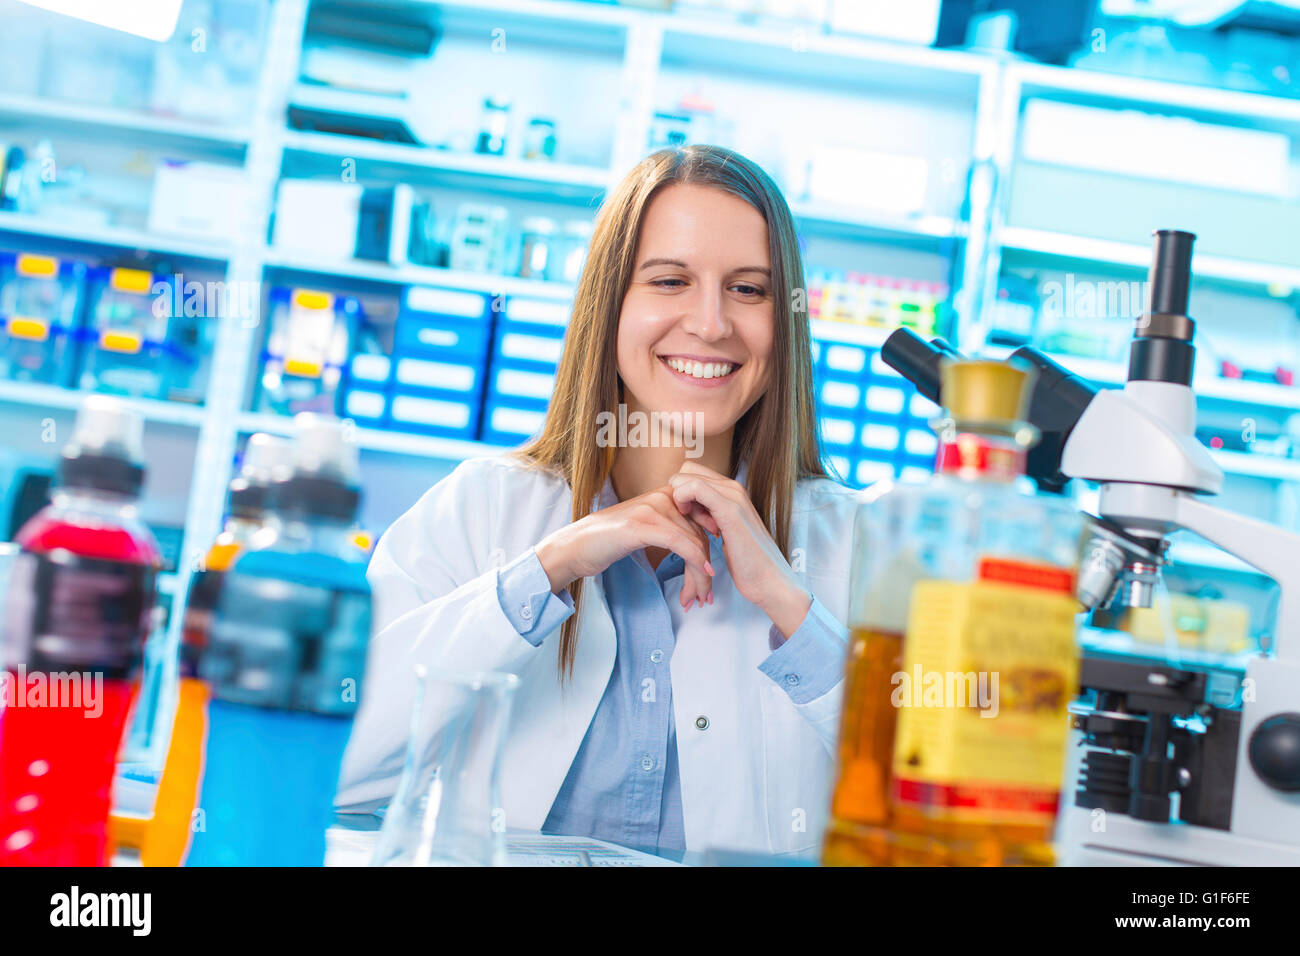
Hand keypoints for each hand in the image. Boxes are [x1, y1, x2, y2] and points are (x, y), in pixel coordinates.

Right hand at [535, 485, 713, 610]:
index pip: (702, 521)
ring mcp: (652, 509)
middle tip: (706, 596)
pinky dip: (695, 562)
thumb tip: (698, 548)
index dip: (712, 548)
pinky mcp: (643, 525)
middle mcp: (662, 497)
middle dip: (705, 570)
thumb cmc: (608, 541)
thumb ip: (670, 529)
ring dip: (699, 576)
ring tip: (698, 598)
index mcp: (665, 495)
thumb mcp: (645, 528)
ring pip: (694, 543)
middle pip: (700, 535)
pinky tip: (702, 575)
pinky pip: (681, 544)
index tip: (712, 576)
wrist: (575, 546)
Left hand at [667, 461, 811, 638]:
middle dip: (676, 491)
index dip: (679, 489)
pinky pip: (695, 488)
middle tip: (682, 518)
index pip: (693, 471)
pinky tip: (685, 520)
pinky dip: (682, 500)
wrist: (769, 581)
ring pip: (688, 475)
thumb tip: (691, 511)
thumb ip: (712, 516)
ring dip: (678, 498)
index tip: (681, 514)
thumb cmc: (747, 562)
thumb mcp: (726, 532)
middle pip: (688, 469)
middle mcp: (734, 488)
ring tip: (686, 523)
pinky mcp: (729, 509)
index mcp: (732, 492)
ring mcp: (733, 496)